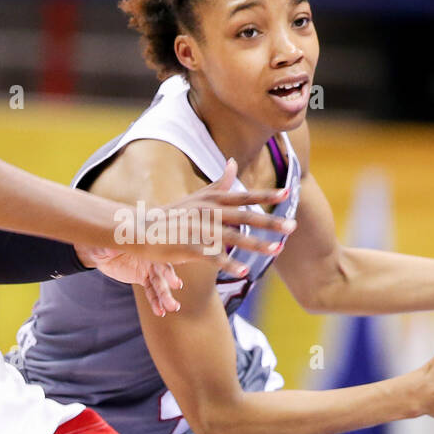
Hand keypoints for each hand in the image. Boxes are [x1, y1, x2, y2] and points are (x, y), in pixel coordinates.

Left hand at [76, 246, 183, 316]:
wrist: (101, 254)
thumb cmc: (104, 244)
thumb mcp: (104, 245)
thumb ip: (109, 247)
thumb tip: (111, 249)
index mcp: (144, 244)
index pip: (157, 249)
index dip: (166, 254)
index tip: (179, 260)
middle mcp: (150, 256)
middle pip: (162, 268)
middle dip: (169, 276)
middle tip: (177, 285)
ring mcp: (149, 269)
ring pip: (159, 284)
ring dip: (166, 295)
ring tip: (172, 307)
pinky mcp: (144, 279)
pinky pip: (151, 293)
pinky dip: (156, 302)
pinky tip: (160, 312)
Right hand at [127, 159, 296, 276]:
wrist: (141, 229)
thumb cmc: (172, 214)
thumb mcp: (197, 195)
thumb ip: (219, 183)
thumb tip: (233, 162)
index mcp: (211, 200)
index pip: (243, 196)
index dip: (265, 195)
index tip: (287, 193)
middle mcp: (207, 212)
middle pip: (244, 216)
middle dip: (269, 222)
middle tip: (292, 226)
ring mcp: (197, 229)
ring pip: (232, 237)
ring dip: (256, 244)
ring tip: (276, 250)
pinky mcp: (187, 246)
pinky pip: (211, 256)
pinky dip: (227, 263)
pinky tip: (242, 271)